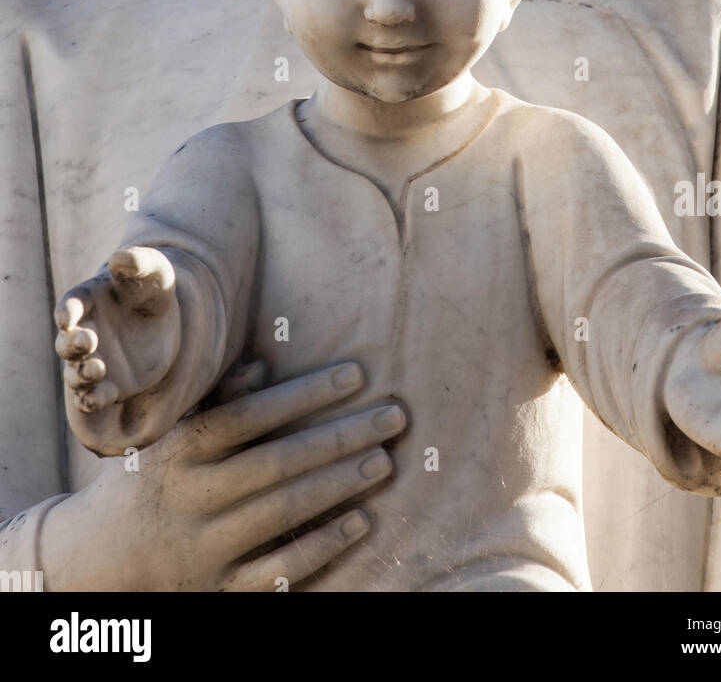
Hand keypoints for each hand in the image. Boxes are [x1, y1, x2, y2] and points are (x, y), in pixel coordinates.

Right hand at [41, 362, 404, 590]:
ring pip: (282, 513)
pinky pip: (277, 570)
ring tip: (384, 460)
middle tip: (393, 416)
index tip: (356, 374)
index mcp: (179, 451)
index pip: (250, 415)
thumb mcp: (165, 434)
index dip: (304, 394)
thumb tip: (264, 362)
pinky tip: (360, 520)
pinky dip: (321, 546)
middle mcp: (191, 497)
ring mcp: (204, 547)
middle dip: (340, 437)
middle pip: (276, 463)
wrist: (95, 561)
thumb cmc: (146, 480)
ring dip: (338, 485)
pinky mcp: (218, 589)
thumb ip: (215, 400)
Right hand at [55, 247, 180, 413]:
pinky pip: (93, 396)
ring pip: (75, 373)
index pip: (69, 306)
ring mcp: (93, 360)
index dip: (66, 312)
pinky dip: (92, 399)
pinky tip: (97, 398)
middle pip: (66, 343)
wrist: (167, 321)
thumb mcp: (153, 270)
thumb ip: (138, 262)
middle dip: (72, 344)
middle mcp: (83, 333)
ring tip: (97, 369)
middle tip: (88, 341)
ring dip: (81, 374)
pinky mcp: (109, 385)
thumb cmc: (152, 288)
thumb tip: (121, 258)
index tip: (68, 317)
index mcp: (87, 301)